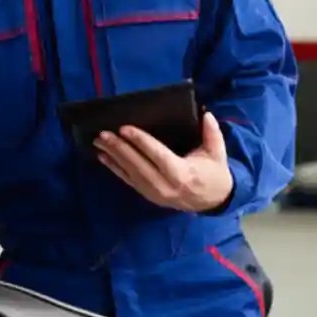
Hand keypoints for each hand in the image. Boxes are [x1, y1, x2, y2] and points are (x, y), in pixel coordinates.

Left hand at [95, 112, 232, 212]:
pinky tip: (103, 157)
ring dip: (113, 157)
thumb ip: (212, 133)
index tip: (125, 129)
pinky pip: (129, 181)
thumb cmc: (214, 173)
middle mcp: (165, 186)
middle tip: (104, 133)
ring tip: (99, 141)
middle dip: (120, 149)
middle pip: (138, 165)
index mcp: (183, 174)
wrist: (213, 201)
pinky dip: (115, 169)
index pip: (158, 156)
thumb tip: (206, 114)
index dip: (141, 142)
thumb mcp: (217, 153)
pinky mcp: (149, 195)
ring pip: (130, 174)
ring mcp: (155, 193)